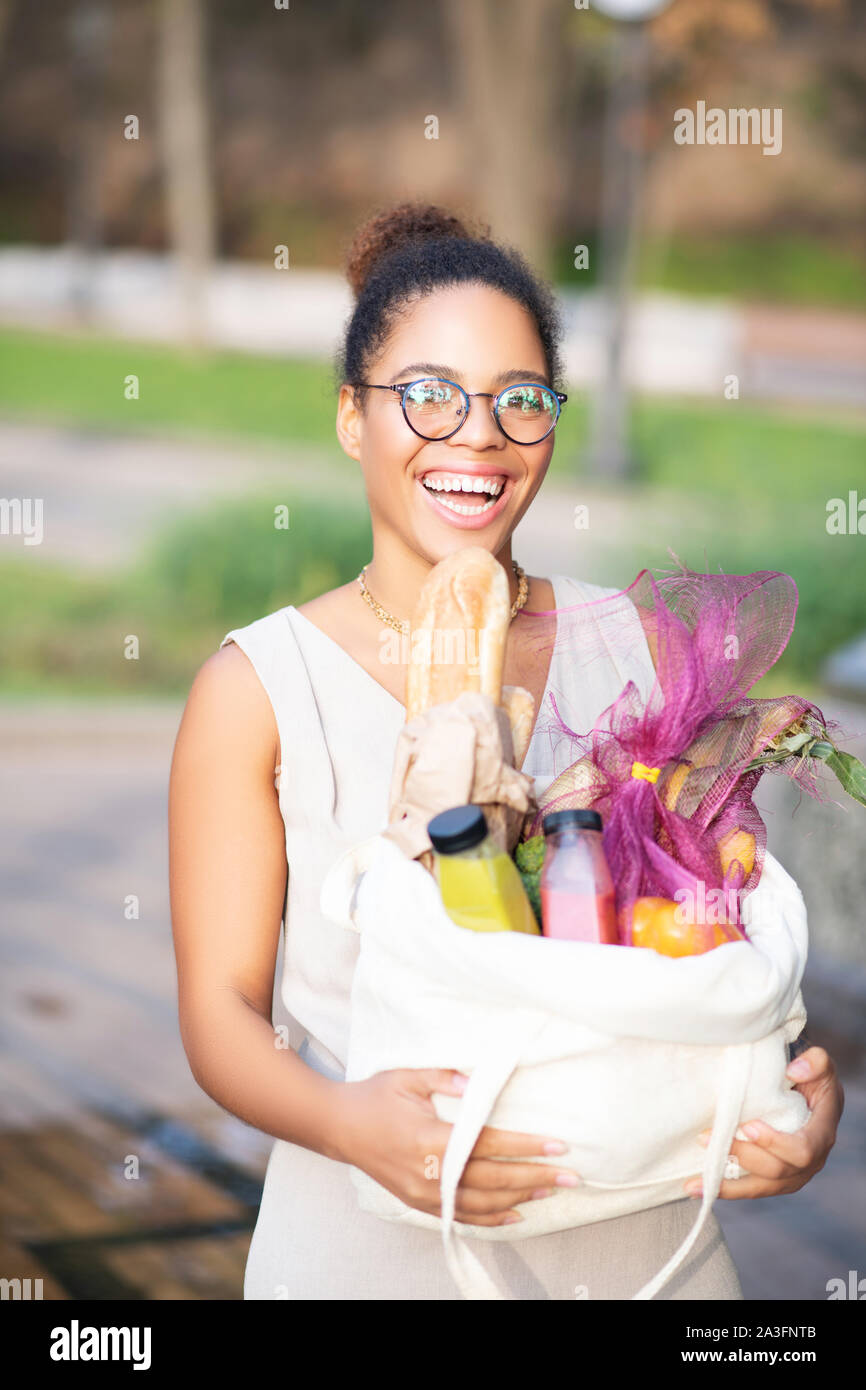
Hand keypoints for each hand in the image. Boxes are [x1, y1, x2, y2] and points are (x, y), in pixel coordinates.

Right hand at [335, 1067, 578, 1226]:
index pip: (489, 1145)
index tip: (558, 1146)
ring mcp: (424, 1193)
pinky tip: (517, 1214)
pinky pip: (462, 1215)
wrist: (339, 1126)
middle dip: (536, 1177)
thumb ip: (447, 1078)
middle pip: (493, 1180)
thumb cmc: (376, 1096)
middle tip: (571, 1176)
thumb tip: (480, 1085)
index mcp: (430, 1139)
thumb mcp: (409, 1076)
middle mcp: (430, 1173)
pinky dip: (492, 1218)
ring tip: (551, 1190)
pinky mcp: (419, 1202)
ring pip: (482, 1203)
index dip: (526, 1147)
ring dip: (520, 1198)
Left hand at [684, 1045, 844, 1199]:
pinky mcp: (774, 1180)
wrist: (809, 1097)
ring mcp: (791, 1175)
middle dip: (741, 1155)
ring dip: (726, 1184)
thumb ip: (816, 1063)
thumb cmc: (812, 1079)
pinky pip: (750, 1189)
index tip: (747, 1127)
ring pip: (760, 1187)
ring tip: (692, 1182)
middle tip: (706, 1138)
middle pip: (776, 1170)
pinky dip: (724, 1190)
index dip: (775, 1143)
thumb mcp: (820, 1065)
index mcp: (821, 1135)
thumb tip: (794, 1070)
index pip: (802, 1150)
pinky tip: (697, 1188)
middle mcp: (809, 1162)